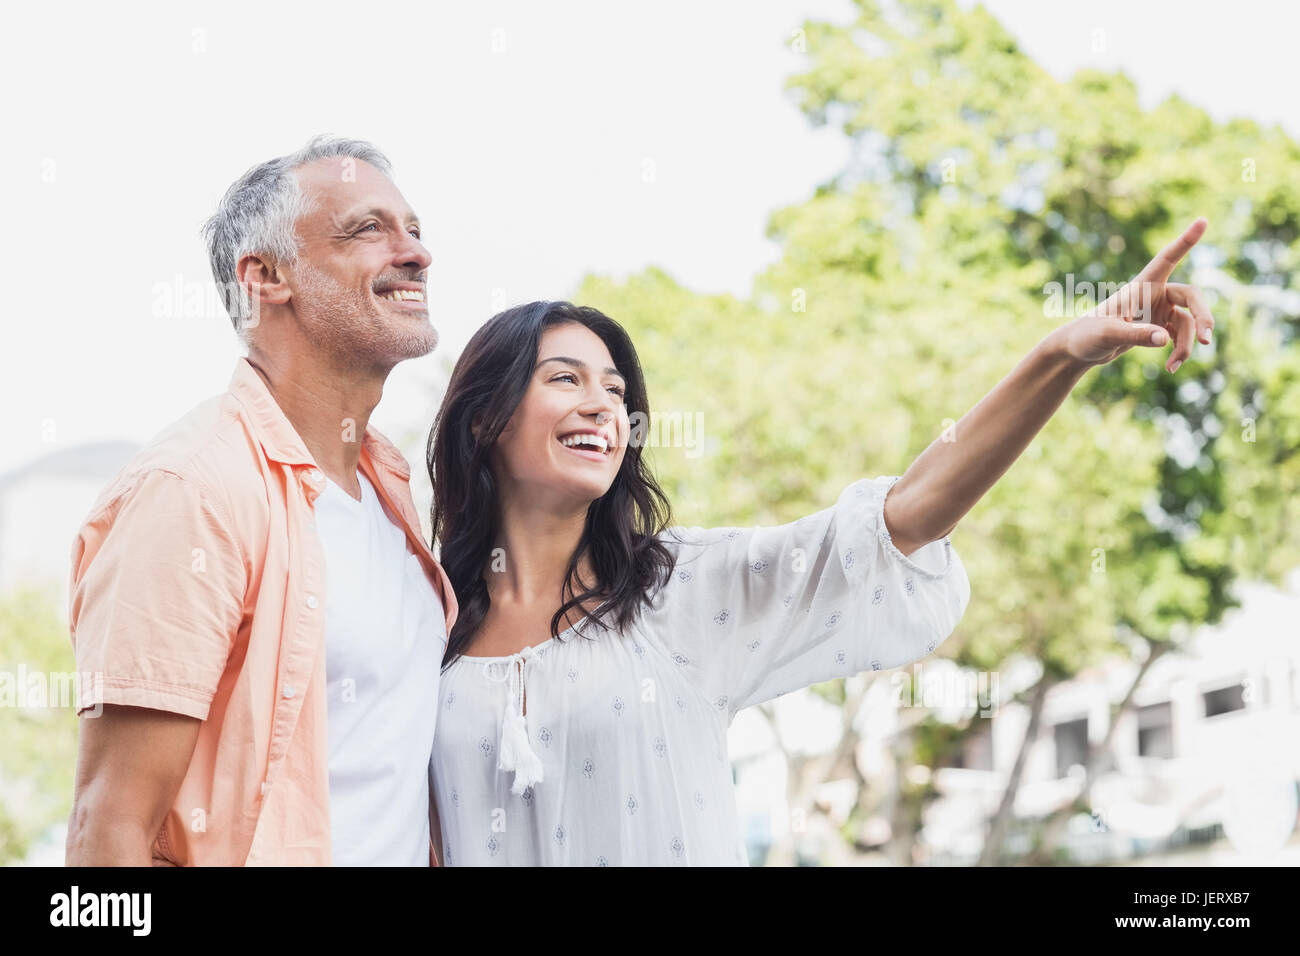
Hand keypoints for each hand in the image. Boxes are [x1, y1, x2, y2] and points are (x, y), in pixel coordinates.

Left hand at [1051, 217, 1215, 371]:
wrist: (1076, 351)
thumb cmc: (1086, 336)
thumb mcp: (1107, 335)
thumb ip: (1135, 335)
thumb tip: (1165, 339)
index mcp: (1140, 286)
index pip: (1166, 259)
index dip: (1185, 241)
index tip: (1203, 220)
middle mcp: (1153, 295)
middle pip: (1191, 297)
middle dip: (1202, 317)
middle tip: (1206, 339)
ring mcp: (1157, 311)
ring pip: (1188, 322)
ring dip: (1186, 344)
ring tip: (1173, 366)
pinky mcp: (1157, 328)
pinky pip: (1179, 336)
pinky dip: (1179, 351)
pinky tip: (1171, 368)